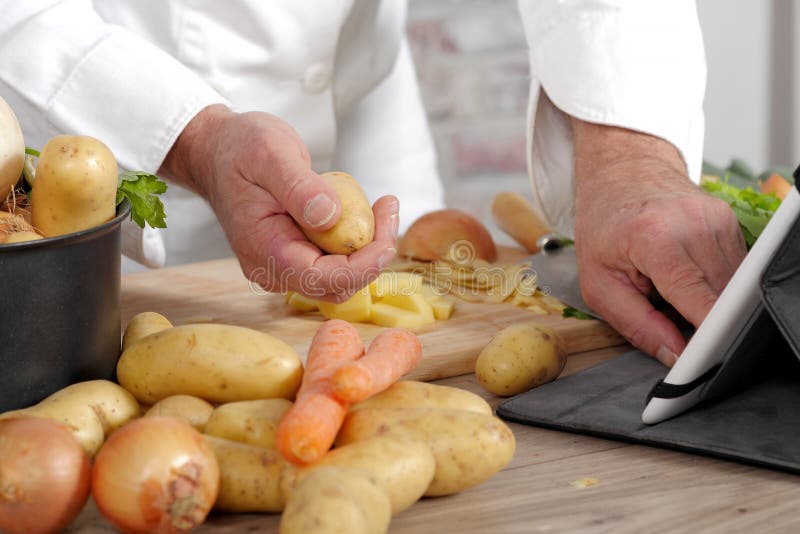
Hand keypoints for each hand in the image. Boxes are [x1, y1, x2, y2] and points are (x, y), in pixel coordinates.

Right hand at [160, 105, 398, 300]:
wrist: (218, 152)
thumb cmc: (239, 150)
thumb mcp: (270, 154)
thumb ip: (299, 186)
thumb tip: (330, 215)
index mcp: (264, 250)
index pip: (324, 279)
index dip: (364, 263)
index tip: (388, 229)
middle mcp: (274, 268)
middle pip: (338, 284)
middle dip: (374, 255)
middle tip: (389, 208)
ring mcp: (285, 266)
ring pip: (342, 276)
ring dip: (369, 248)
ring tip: (381, 207)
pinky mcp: (297, 256)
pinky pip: (336, 261)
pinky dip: (357, 241)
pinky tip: (364, 211)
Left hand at [571, 119, 746, 366]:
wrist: (619, 175)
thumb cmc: (603, 227)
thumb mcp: (599, 285)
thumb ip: (638, 325)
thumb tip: (676, 356)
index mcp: (658, 240)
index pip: (702, 303)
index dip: (706, 338)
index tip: (701, 361)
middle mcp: (696, 225)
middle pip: (724, 298)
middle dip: (705, 323)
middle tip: (676, 326)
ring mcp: (718, 219)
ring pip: (734, 286)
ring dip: (710, 301)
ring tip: (674, 292)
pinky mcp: (730, 220)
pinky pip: (735, 269)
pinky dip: (714, 283)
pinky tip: (687, 276)